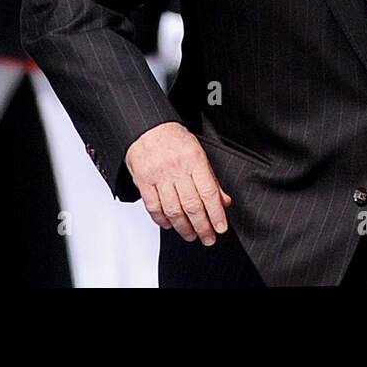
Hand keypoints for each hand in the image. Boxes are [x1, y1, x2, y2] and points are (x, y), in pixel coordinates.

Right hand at [126, 122, 232, 244]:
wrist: (148, 128)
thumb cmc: (175, 140)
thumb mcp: (198, 153)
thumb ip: (211, 178)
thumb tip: (224, 202)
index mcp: (194, 159)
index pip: (209, 192)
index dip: (216, 214)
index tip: (221, 228)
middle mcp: (176, 168)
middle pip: (192, 205)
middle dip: (202, 227)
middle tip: (208, 238)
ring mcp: (158, 175)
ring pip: (173, 210)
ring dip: (184, 228)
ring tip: (191, 235)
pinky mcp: (143, 181)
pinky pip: (153, 207)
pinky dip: (162, 220)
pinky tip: (170, 225)